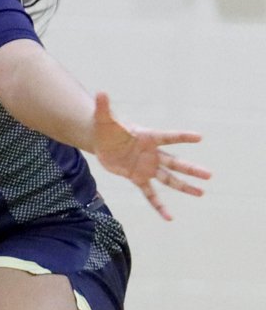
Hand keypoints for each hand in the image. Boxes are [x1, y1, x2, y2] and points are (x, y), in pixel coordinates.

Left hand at [88, 92, 208, 220]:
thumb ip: (103, 107)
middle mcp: (152, 154)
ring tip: (201, 192)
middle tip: (208, 175)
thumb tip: (100, 92)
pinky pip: (150, 194)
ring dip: (184, 186)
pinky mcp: (138, 178)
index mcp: (147, 137)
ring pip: (168, 179)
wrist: (102, 141)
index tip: (199, 137)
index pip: (167, 137)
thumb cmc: (106, 128)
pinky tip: (169, 217)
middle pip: (174, 162)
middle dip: (190, 169)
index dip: (181, 137)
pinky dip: (158, 205)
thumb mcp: (103, 119)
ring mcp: (147, 167)